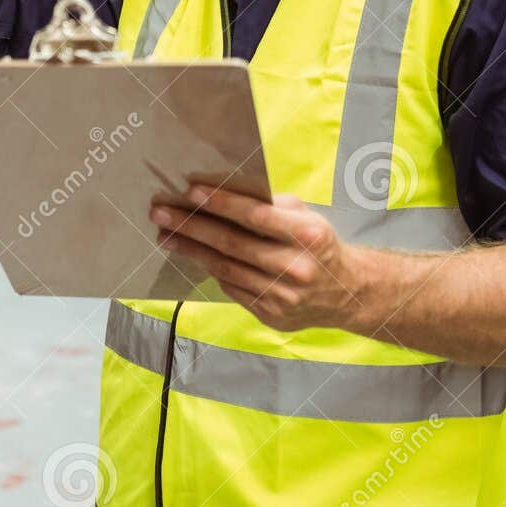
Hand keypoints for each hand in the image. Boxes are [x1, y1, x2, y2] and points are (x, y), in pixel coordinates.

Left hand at [149, 184, 373, 332]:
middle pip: (232, 244)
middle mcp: (296, 268)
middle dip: (191, 227)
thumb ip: (270, 205)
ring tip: (166, 235)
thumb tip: (221, 192)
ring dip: (191, 250)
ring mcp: (283, 296)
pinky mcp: (271, 315)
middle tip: (161, 213)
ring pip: (225, 268)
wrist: (345, 293)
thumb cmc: (318, 244)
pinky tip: (193, 256)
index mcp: (309, 235)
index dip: (221, 203)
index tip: (190, 191)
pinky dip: (211, 270)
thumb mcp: (305, 216)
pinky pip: (231, 287)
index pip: (256, 216)